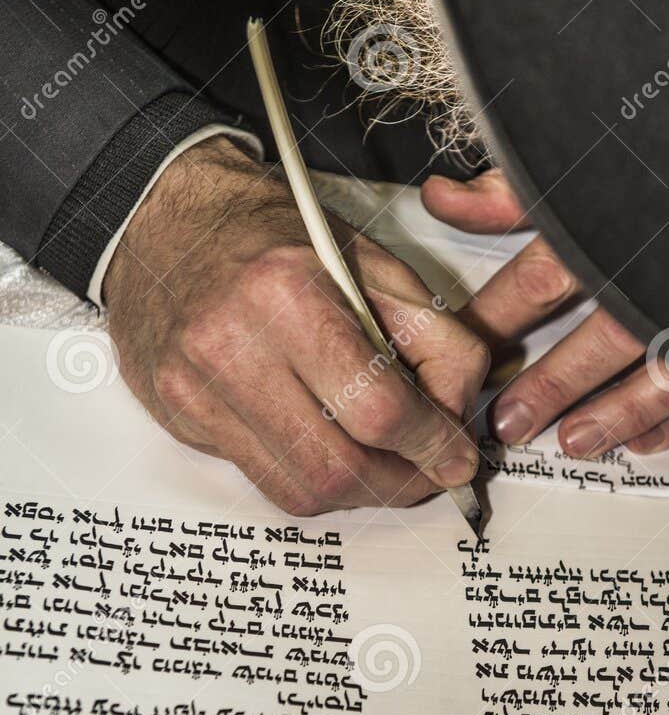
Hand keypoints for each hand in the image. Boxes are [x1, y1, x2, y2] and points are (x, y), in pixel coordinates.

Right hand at [105, 137, 487, 515]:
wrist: (165, 220)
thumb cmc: (274, 236)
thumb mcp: (372, 263)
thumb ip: (432, 337)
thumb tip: (457, 417)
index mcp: (288, 293)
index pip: (378, 408)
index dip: (431, 445)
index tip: (457, 456)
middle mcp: (231, 346)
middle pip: (338, 467)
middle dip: (401, 485)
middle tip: (430, 474)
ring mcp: (195, 388)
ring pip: (299, 491)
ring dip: (359, 494)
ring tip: (386, 468)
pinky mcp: (179, 415)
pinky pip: (262, 480)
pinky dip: (311, 480)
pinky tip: (331, 450)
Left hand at [421, 169, 668, 456]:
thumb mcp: (586, 160)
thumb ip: (517, 191)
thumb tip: (442, 199)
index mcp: (621, 219)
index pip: (543, 278)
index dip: (498, 319)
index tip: (470, 347)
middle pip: (602, 338)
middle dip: (551, 385)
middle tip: (509, 420)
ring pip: (665, 375)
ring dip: (616, 414)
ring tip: (574, 441)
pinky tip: (643, 440)